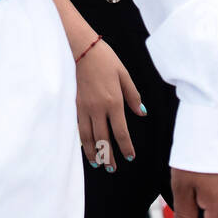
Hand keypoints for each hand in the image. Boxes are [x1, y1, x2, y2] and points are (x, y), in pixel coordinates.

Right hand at [76, 40, 143, 169]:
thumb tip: (142, 112)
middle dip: (108, 156)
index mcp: (114, 102)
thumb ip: (133, 96)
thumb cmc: (105, 59)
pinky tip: (85, 146)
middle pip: (103, 139)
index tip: (129, 157)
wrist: (82, 49)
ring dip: (93, 153)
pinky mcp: (74, 104)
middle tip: (112, 169)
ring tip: (97, 164)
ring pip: (88, 137)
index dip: (125, 147)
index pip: (120, 132)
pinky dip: (82, 140)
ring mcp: (84, 107)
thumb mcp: (124, 75)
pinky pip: (78, 127)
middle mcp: (98, 108)